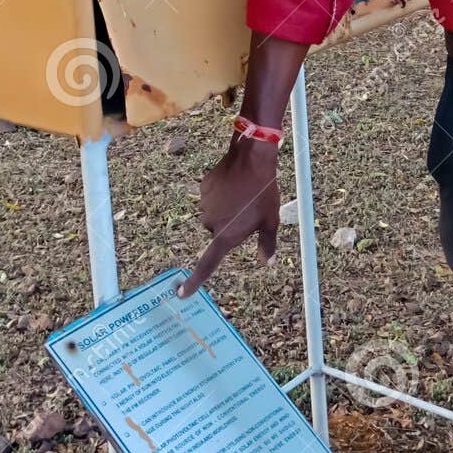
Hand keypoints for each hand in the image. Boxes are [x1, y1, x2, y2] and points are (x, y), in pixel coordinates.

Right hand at [177, 137, 279, 296]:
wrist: (251, 159)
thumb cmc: (264, 193)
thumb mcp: (270, 221)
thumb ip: (266, 244)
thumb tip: (267, 262)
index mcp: (226, 236)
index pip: (207, 265)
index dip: (194, 282)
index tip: (182, 293)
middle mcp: (210, 224)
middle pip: (218, 232)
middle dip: (231, 225)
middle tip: (249, 210)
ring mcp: (204, 205)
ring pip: (214, 214)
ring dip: (226, 209)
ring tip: (243, 194)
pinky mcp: (202, 188)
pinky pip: (211, 197)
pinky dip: (221, 194)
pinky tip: (233, 183)